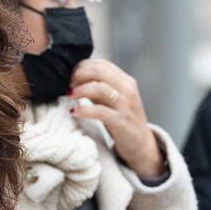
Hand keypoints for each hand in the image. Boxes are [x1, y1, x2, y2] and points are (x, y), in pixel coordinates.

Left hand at [68, 58, 163, 178]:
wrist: (141, 145)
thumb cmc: (123, 121)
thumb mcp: (112, 100)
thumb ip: (98, 88)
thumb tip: (74, 79)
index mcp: (126, 81)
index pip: (102, 64)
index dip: (83, 66)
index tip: (70, 75)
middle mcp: (127, 89)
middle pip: (100, 71)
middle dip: (79, 75)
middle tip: (68, 84)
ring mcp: (125, 105)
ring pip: (100, 88)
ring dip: (81, 90)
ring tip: (70, 95)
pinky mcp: (121, 121)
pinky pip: (100, 112)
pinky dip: (84, 110)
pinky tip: (75, 112)